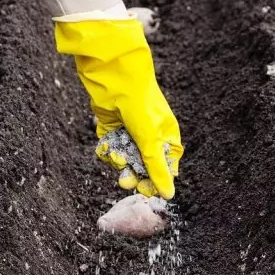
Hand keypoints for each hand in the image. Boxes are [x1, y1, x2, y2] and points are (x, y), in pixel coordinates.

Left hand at [54, 14, 182, 198]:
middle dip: (134, 174)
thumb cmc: (140, 106)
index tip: (145, 190)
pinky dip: (107, 150)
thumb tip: (169, 196)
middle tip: (125, 180)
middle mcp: (149, 135)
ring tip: (115, 155)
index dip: (156, 181)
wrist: (115, 78)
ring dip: (118, 161)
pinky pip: (110, 149)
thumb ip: (158, 170)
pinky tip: (106, 145)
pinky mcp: (111, 128)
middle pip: (143, 167)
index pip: (165, 168)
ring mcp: (129, 132)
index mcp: (167, 137)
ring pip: (124, 159)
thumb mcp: (151, 141)